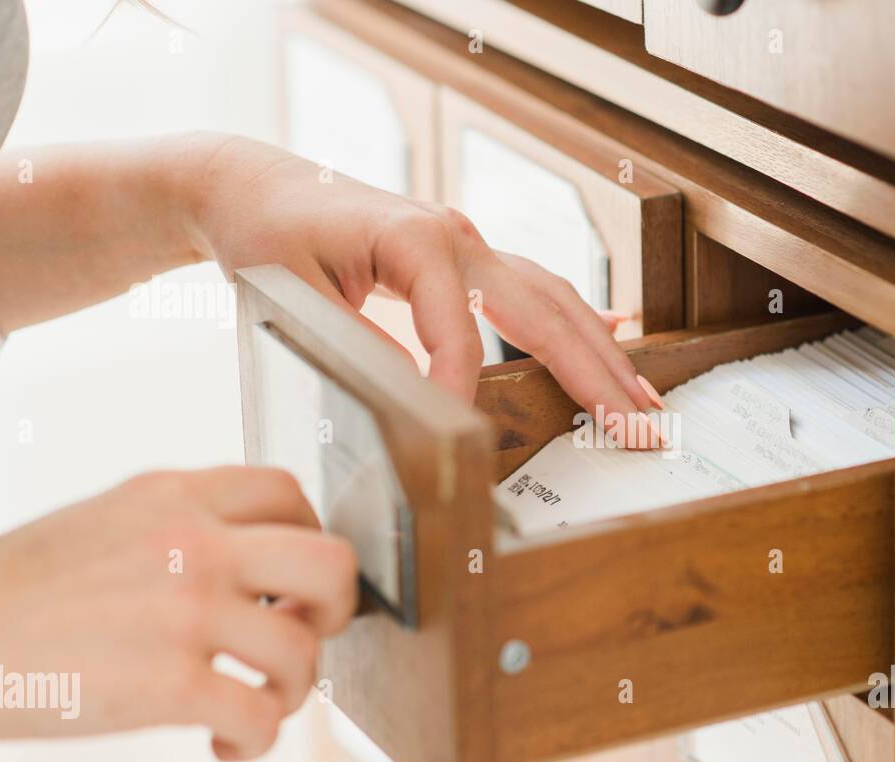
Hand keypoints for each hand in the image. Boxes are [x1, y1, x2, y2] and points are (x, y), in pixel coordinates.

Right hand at [0, 467, 357, 760]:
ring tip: (260, 699)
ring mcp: (184, 611)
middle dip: (337, 608)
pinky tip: (225, 741)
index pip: (287, 490)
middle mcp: (192, 543)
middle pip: (330, 561)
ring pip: (306, 651)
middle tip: (306, 633)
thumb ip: (185, 524)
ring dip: (296, 689)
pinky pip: (262, 718)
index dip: (310, 537)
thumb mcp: (109, 521)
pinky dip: (256, 742)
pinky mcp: (167, 683)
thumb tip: (256, 557)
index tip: (295, 577)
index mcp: (175, 496)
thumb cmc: (21, 590)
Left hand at [187, 135, 665, 446]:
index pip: (460, 333)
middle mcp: (457, 236)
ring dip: (600, 353)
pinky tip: (617, 336)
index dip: (463, 391)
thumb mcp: (292, 294)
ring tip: (641, 401)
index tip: (460, 442)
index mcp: (415, 239)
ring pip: (554, 301)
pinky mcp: (465, 256)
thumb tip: (418, 399)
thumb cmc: (266, 234)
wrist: (253, 185)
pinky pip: (535, 289)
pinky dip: (579, 319)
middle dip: (596, 375)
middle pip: (545, 312)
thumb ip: (357, 345)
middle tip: (641, 427)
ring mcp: (468, 243)